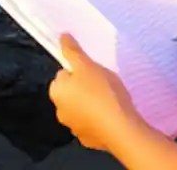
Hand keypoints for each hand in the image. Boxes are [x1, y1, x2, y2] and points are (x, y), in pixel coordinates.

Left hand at [48, 34, 145, 151]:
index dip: (80, 70)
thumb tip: (61, 36)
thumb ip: (73, 51)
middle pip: (72, 92)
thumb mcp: (87, 65)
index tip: (94, 72)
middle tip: (104, 84)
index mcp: (56, 91)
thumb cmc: (102, 92)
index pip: (64, 74)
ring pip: (82, 108)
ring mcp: (73, 127)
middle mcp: (60, 111)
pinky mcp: (88, 139)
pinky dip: (99, 119)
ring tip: (110, 99)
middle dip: (85, 87)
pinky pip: (93, 123)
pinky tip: (112, 115)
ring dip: (92, 103)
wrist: (120, 129)